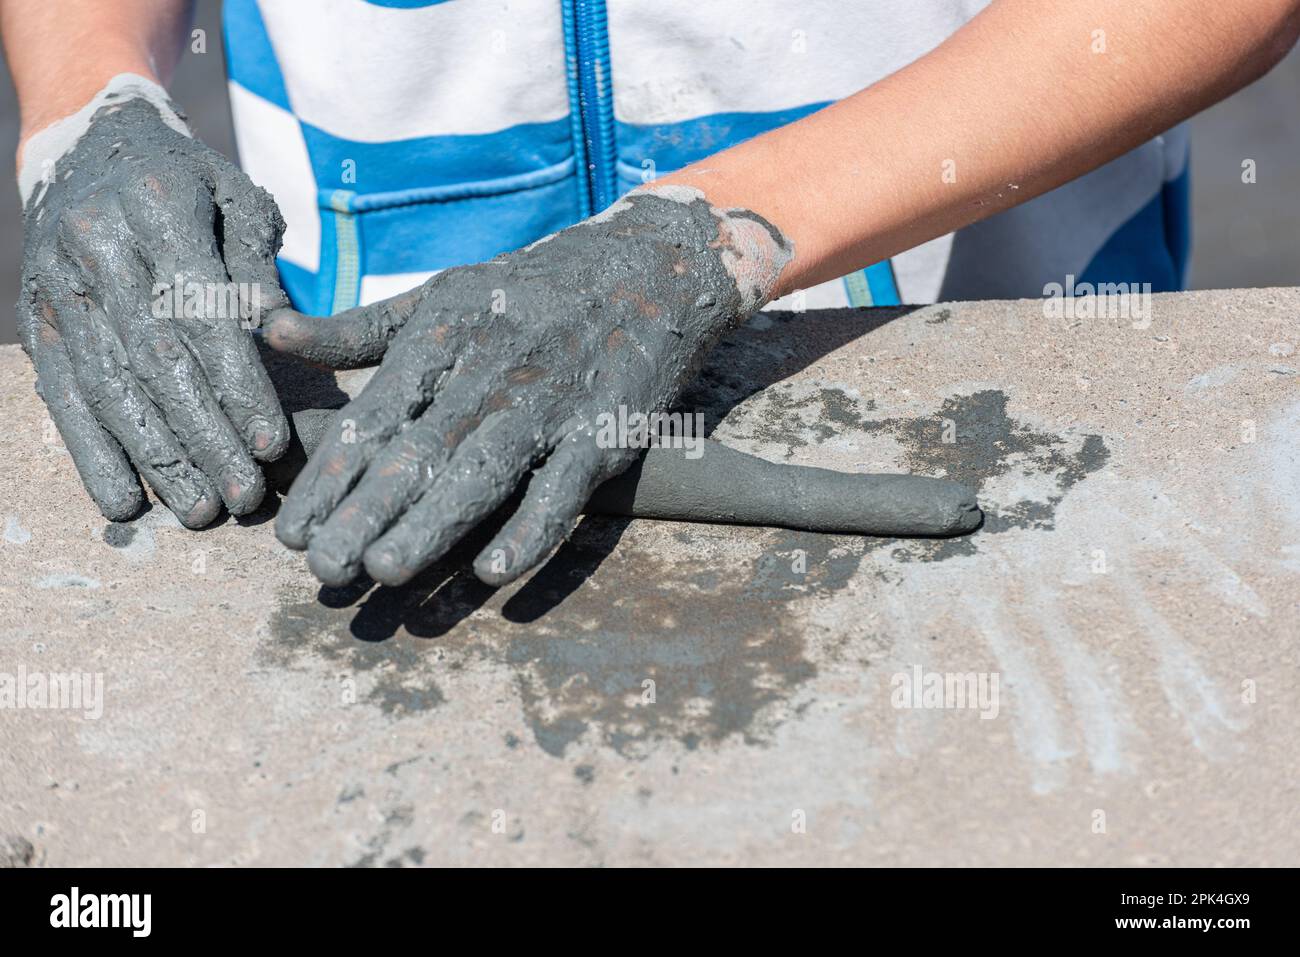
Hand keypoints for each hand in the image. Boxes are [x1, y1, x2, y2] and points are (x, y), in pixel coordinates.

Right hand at [17, 74, 291, 527]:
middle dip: (204, 437)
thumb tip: (280, 332)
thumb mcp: (236, 197)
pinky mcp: (37, 320)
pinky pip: (63, 395)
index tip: (270, 446)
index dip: (237, 386)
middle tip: (243, 497)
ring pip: (110, 387)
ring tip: (200, 511)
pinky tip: (122, 502)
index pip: (202, 314)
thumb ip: (257, 264)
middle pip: (156, 361)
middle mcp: (99, 250)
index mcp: (159, 211)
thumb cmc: (188, 180)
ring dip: (156, 459)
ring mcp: (60, 288)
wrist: (87, 142)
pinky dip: (93, 453)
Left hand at [266, 184, 791, 586]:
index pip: (374, 415)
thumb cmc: (532, 289)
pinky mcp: (607, 429)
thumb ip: (359, 329)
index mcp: (444, 334)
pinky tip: (494, 572)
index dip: (329, 477)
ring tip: (384, 573)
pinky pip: (566, 486)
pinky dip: (533, 529)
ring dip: (433, 523)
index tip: (289, 533)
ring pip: (483, 469)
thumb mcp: (442, 294)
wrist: (652, 264)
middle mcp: (491, 367)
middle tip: (320, 569)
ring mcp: (552, 400)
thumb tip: (268, 334)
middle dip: (366, 511)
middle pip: (420, 448)